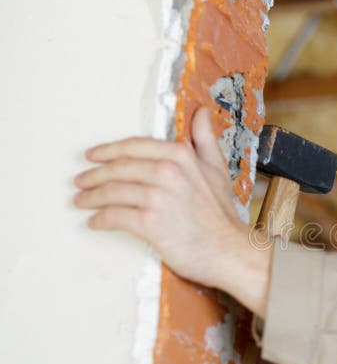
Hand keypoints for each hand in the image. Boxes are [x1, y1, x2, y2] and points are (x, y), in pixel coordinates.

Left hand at [74, 108, 271, 313]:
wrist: (228, 249)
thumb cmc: (221, 214)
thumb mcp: (217, 168)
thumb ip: (205, 139)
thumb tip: (201, 114)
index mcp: (181, 156)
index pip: (134, 146)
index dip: (108, 151)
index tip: (93, 156)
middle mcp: (168, 172)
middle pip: (118, 168)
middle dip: (94, 175)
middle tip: (81, 181)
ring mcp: (158, 197)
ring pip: (112, 192)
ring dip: (91, 197)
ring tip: (82, 201)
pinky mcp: (150, 223)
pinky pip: (114, 216)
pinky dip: (100, 219)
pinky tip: (95, 221)